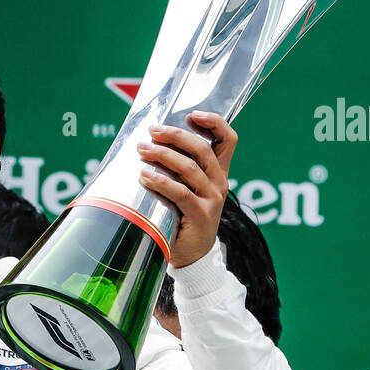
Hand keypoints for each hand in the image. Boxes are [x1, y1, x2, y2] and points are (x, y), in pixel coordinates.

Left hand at [137, 111, 237, 268]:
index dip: (215, 123)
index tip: (193, 114)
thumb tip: (148, 142)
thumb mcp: (185, 188)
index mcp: (218, 172)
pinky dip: (161, 181)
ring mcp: (212, 199)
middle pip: (202, 149)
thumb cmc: (182, 217)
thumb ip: (177, 169)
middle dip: (175, 136)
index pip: (228, 140)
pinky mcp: (201, 215)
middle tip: (152, 131)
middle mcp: (219, 183)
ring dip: (162, 155)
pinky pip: (181, 193)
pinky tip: (145, 176)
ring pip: (190, 168)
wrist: (192, 255)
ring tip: (142, 150)